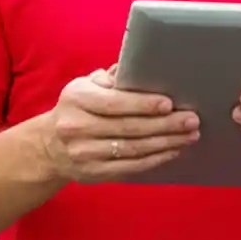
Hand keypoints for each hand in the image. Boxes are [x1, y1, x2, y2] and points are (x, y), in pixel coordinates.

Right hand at [42, 65, 198, 183]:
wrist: (49, 147)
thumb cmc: (77, 108)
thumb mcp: (85, 86)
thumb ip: (111, 77)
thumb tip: (140, 65)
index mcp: (77, 99)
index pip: (114, 103)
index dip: (143, 104)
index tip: (169, 103)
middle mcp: (77, 127)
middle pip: (129, 128)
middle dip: (165, 125)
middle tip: (191, 120)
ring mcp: (85, 154)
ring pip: (133, 149)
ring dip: (166, 143)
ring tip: (190, 135)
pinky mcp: (93, 174)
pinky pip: (130, 167)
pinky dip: (155, 159)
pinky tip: (173, 151)